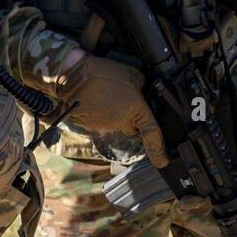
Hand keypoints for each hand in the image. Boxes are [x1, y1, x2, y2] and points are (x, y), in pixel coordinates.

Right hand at [48, 54, 168, 167]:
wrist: (74, 79)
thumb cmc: (104, 75)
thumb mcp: (133, 74)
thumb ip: (142, 86)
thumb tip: (142, 90)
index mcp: (137, 112)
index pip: (153, 135)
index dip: (159, 151)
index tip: (163, 162)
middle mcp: (123, 123)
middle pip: (134, 127)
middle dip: (134, 118)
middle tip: (129, 100)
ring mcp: (107, 125)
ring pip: (118, 121)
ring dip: (117, 110)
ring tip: (110, 91)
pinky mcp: (92, 124)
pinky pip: (103, 118)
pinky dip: (103, 109)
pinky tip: (99, 95)